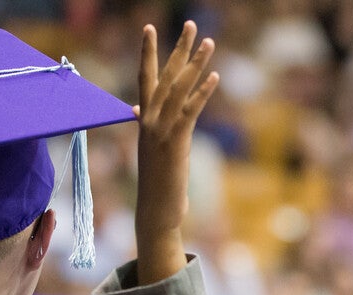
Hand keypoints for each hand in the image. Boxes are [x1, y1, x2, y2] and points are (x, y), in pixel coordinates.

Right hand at [135, 22, 218, 285]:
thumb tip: (139, 112)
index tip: (151, 27)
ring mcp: (159, 130)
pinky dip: (201, 92)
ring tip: (209, 41)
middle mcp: (148, 120)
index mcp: (144, 120)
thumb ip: (149, 127)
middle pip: (164, 75)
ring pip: (177, 88)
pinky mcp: (174, 142)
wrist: (155, 212)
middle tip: (191, 24)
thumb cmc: (158, 184)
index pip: (144, 78)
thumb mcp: (152, 150)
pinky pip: (189, 111)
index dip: (148, 52)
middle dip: (178, 49)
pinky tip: (214, 75)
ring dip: (194, 63)